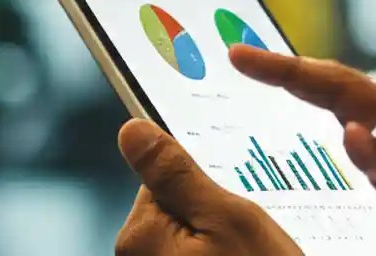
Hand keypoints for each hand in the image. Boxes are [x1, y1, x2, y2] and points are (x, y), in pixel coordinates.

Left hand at [115, 119, 303, 255]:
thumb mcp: (228, 218)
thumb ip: (178, 174)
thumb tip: (132, 131)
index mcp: (140, 236)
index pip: (160, 181)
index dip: (200, 187)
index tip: (227, 205)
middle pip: (171, 211)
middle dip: (209, 218)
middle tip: (243, 240)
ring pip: (185, 240)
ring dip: (215, 245)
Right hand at [229, 45, 375, 255]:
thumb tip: (356, 129)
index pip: (337, 85)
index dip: (285, 70)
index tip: (240, 55)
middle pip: (331, 86)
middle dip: (283, 70)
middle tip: (235, 57)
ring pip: (334, 110)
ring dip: (296, 95)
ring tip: (253, 81)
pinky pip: (343, 142)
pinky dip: (313, 130)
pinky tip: (294, 136)